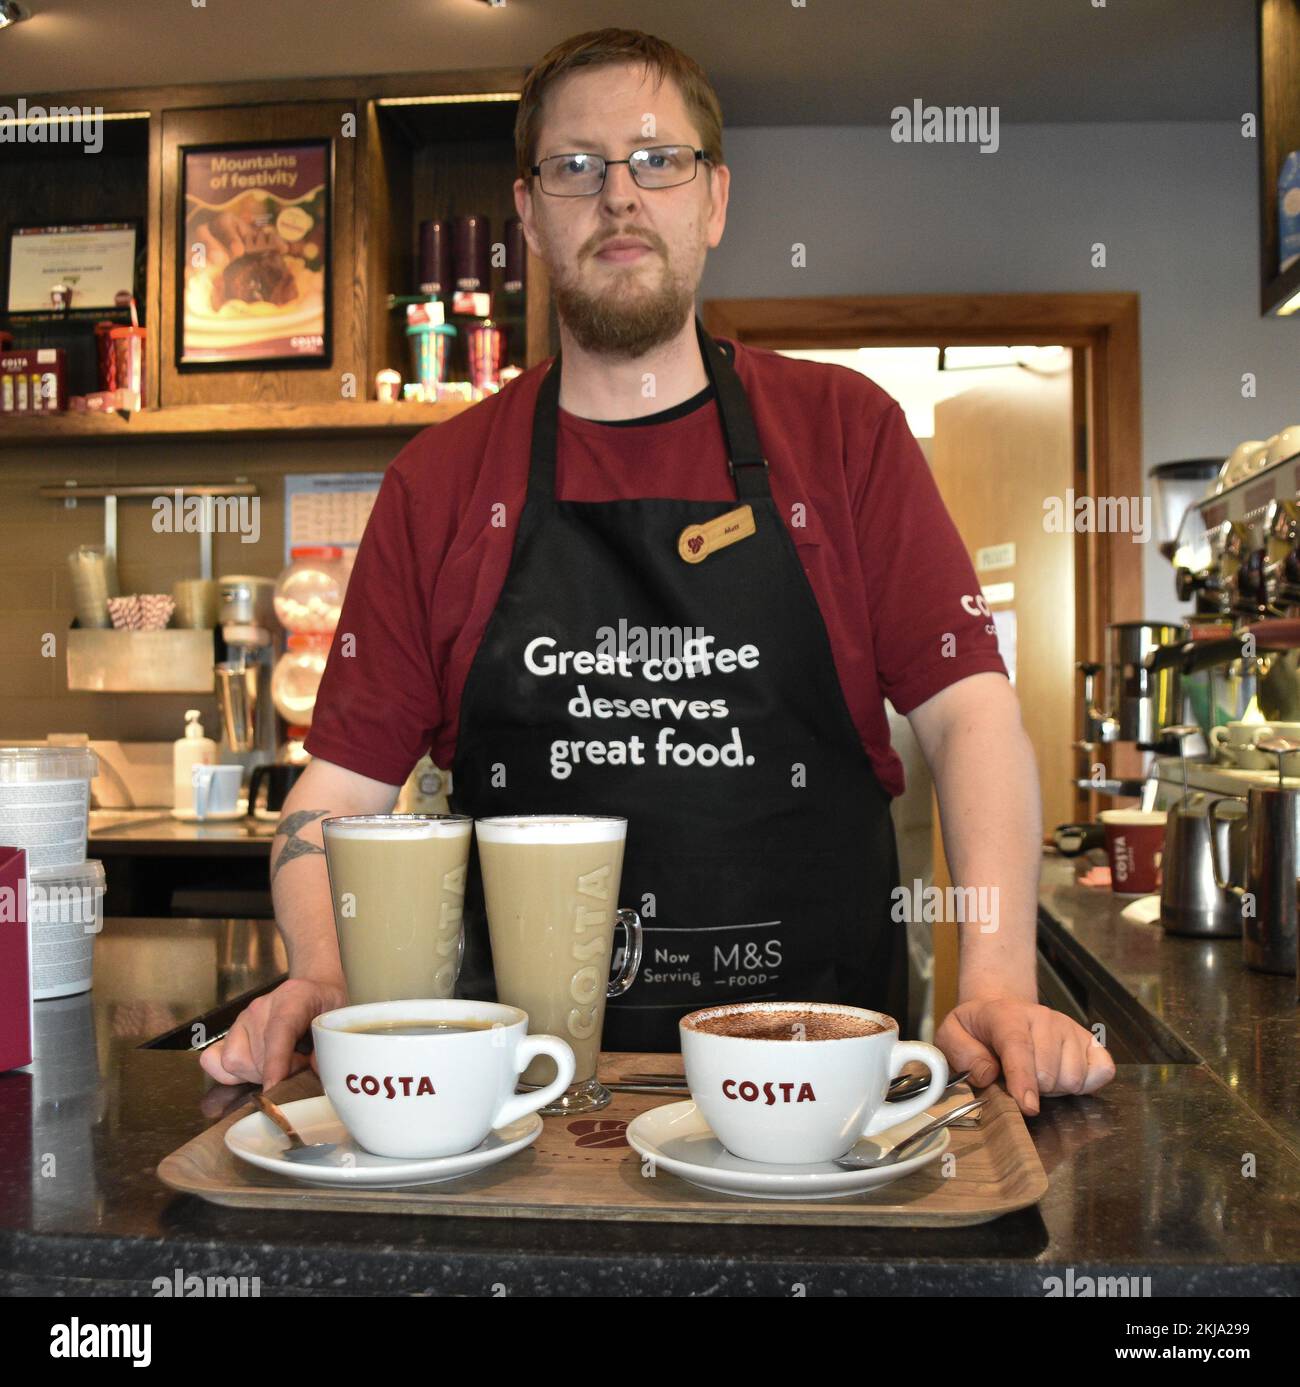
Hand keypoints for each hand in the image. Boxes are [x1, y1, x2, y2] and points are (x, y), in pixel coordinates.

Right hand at [198, 976, 347, 1088]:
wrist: (311, 987)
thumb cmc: (325, 1005)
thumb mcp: (338, 1018)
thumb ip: (329, 1046)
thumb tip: (315, 1070)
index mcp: (292, 999)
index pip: (278, 1032)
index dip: (275, 1063)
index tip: (274, 1087)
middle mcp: (261, 1008)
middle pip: (256, 1057)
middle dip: (278, 1074)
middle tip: (299, 1067)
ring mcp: (242, 1019)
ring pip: (234, 1062)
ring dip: (256, 1075)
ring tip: (279, 1066)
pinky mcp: (229, 1032)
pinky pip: (213, 1060)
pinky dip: (230, 1074)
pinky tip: (253, 1069)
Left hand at [935, 998, 1114, 1116]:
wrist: (1002, 1010)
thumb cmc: (978, 1030)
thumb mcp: (952, 1034)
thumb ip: (960, 1053)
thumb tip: (987, 1074)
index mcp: (1006, 1015)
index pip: (1018, 1048)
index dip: (1024, 1080)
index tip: (1027, 1106)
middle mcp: (1042, 1017)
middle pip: (1048, 1073)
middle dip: (1033, 1089)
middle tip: (1017, 1080)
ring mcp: (1068, 1027)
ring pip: (1074, 1077)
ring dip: (1055, 1088)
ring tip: (1037, 1076)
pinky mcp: (1089, 1039)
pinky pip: (1103, 1071)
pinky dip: (1087, 1083)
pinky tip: (1064, 1076)